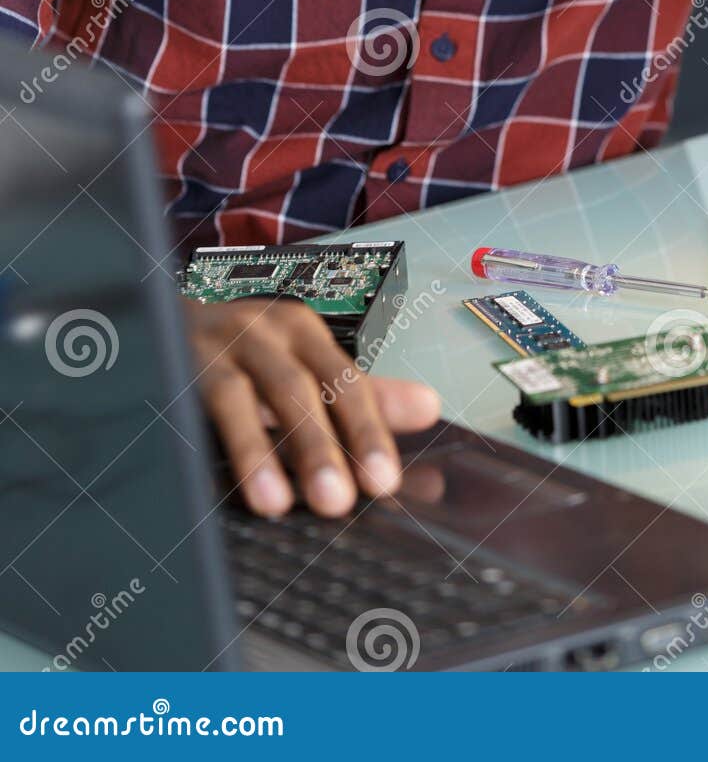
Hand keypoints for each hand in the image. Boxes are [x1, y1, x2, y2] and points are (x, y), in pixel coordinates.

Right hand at [183, 294, 439, 517]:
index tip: (384, 483)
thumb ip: (365, 394)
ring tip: (276, 503)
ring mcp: (210, 347)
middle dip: (318, 445)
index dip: (365, 431)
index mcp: (303, 331)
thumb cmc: (252, 350)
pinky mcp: (168, 366)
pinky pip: (184, 405)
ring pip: (237, 397)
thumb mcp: (309, 365)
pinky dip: (199, 440)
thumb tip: (430, 408)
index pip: (345, 382)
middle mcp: (261, 331)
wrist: (170, 314)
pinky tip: (209, 478)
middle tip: (337, 501)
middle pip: (295, 388)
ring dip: (257, 451)